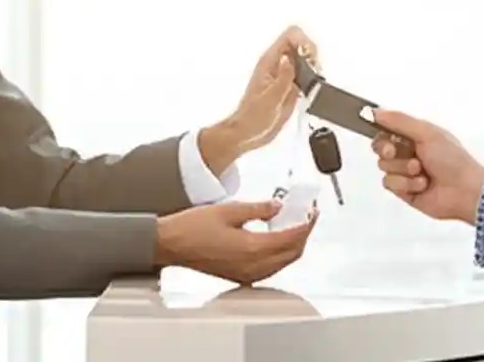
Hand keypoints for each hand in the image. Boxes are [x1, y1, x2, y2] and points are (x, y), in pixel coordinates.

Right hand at [154, 200, 316, 284]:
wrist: (170, 245)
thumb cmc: (192, 228)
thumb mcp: (229, 210)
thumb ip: (258, 209)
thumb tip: (278, 206)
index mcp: (252, 248)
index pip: (292, 238)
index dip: (306, 224)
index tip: (312, 212)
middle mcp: (253, 266)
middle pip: (292, 254)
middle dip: (303, 234)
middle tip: (306, 216)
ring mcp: (246, 274)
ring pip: (282, 263)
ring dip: (292, 245)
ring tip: (292, 224)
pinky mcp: (239, 276)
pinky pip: (269, 269)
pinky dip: (278, 254)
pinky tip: (274, 239)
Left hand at [200, 26, 318, 172]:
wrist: (249, 132)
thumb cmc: (253, 117)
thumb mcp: (271, 97)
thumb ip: (284, 76)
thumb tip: (290, 59)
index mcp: (269, 62)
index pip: (290, 36)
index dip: (304, 43)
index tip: (309, 59)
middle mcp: (277, 66)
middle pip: (300, 45)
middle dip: (311, 55)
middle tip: (312, 71)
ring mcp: (283, 76)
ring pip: (304, 60)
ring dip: (313, 68)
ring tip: (311, 82)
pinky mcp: (289, 88)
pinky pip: (305, 76)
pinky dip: (311, 80)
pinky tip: (309, 91)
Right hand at [371, 110, 483, 224]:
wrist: (465, 191)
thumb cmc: (452, 159)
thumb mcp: (427, 132)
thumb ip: (399, 121)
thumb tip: (374, 111)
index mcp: (415, 135)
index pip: (386, 129)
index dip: (381, 133)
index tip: (385, 136)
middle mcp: (408, 152)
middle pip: (380, 148)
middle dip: (388, 151)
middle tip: (395, 153)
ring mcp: (405, 173)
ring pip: (384, 167)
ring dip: (403, 169)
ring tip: (421, 171)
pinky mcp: (404, 191)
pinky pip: (389, 184)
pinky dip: (405, 184)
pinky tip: (422, 185)